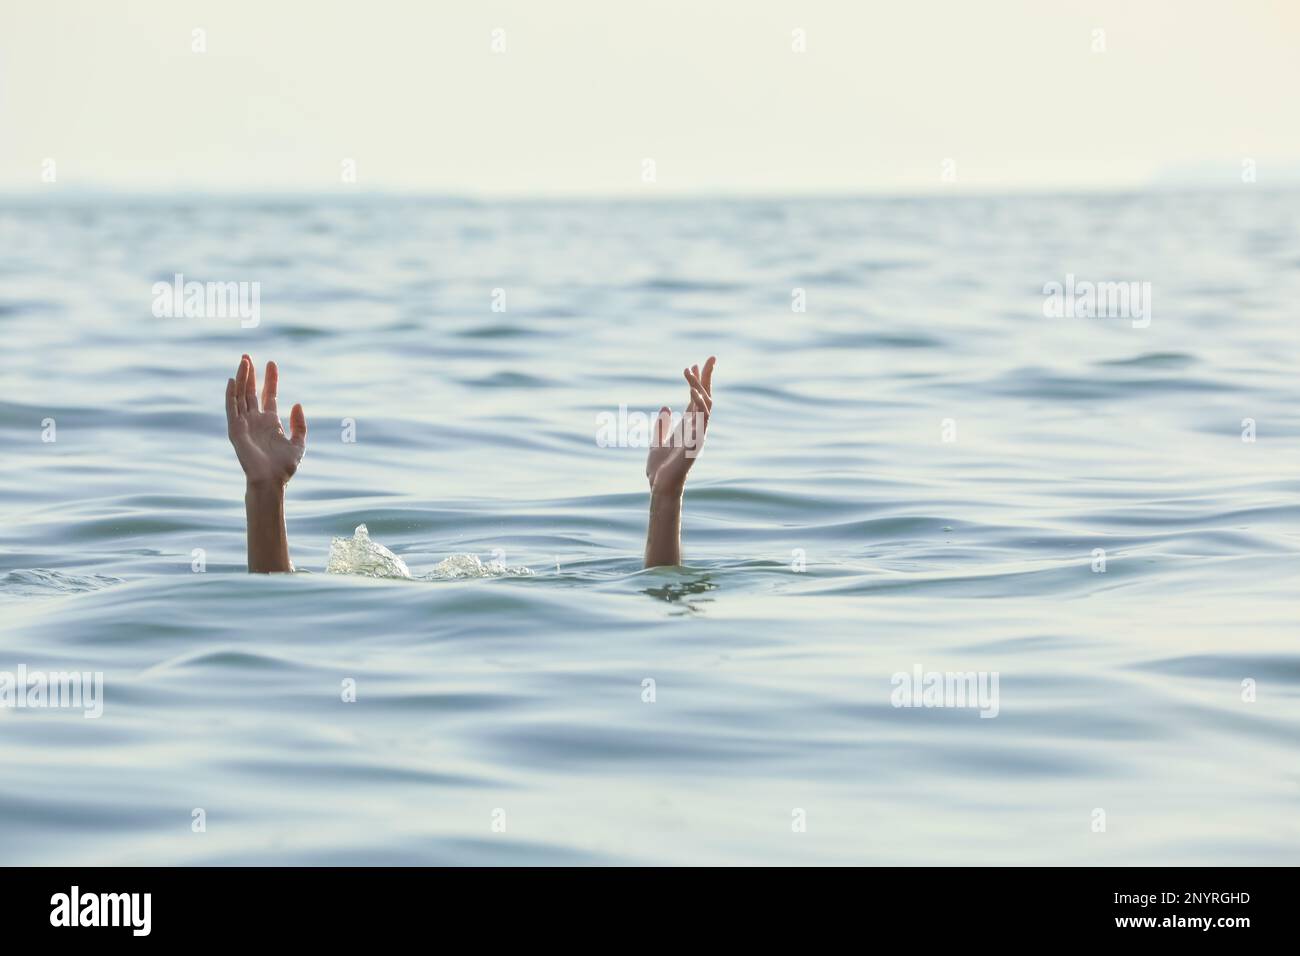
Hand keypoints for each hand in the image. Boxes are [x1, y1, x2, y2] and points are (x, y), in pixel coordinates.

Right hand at [226, 354, 306, 486]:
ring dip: (241, 378)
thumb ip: (300, 425)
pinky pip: (231, 409)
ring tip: (243, 361)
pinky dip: (231, 394)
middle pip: (251, 392)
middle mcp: (256, 420)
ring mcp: (245, 424)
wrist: (271, 481)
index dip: (270, 379)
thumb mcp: (299, 443)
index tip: (272, 363)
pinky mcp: (236, 430)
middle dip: (250, 374)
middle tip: (248, 356)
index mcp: (270, 422)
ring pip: (241, 396)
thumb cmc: (284, 467)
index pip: (268, 395)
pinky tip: (232, 380)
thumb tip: (297, 404)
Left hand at [646, 356, 714, 497]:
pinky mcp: (695, 444)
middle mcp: (697, 428)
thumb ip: (662, 425)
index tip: (693, 364)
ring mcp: (698, 435)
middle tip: (711, 357)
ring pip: (705, 406)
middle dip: (708, 378)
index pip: (696, 398)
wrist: (660, 487)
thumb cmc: (660, 468)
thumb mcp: (658, 440)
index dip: (696, 381)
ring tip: (690, 372)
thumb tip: (665, 407)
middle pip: (706, 397)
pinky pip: (700, 421)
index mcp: (688, 426)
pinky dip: (698, 406)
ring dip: (699, 388)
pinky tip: (693, 392)